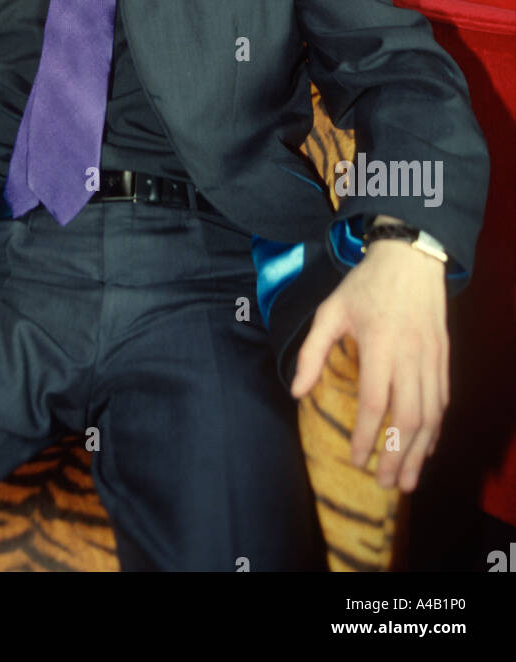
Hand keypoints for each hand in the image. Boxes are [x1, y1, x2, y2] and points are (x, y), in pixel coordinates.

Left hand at [290, 240, 447, 491]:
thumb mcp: (330, 310)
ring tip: (409, 480)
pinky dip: (436, 428)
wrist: (410, 257)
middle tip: (386, 485)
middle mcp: (409, 354)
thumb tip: (297, 392)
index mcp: (379, 343)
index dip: (365, 436)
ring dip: (421, 451)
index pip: (374, 401)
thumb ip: (312, 352)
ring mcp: (431, 356)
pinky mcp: (444, 356)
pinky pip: (442, 400)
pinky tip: (427, 447)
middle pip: (408, 417)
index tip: (356, 461)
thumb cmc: (365, 285)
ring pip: (431, 414)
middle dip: (397, 456)